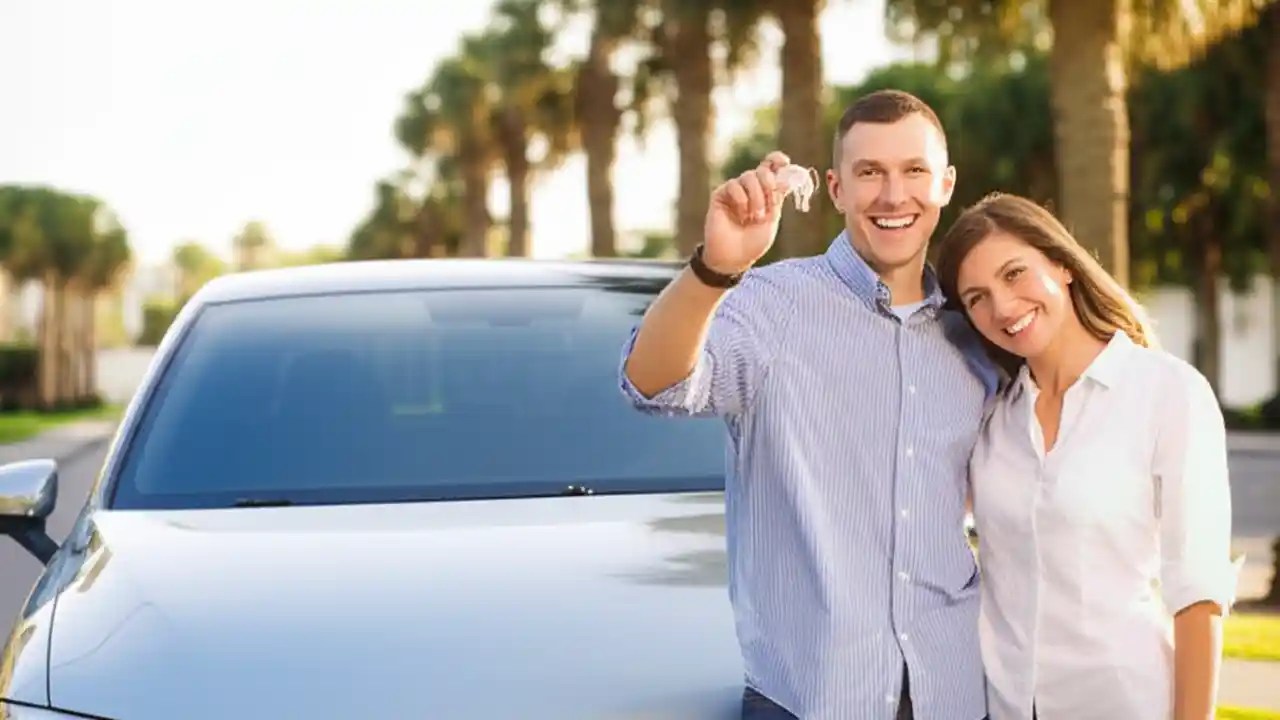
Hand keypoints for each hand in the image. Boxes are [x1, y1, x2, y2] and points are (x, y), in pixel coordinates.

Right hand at [702, 151, 790, 273]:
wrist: (733, 258)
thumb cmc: (753, 243)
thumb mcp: (772, 220)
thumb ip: (776, 198)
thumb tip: (784, 178)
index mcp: (766, 193)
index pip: (771, 167)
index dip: (777, 160)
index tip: (784, 162)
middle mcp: (751, 189)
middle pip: (762, 170)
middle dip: (769, 183)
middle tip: (771, 203)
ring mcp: (735, 191)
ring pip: (749, 176)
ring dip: (756, 196)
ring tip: (755, 216)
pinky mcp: (720, 195)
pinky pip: (733, 185)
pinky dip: (741, 199)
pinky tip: (740, 215)